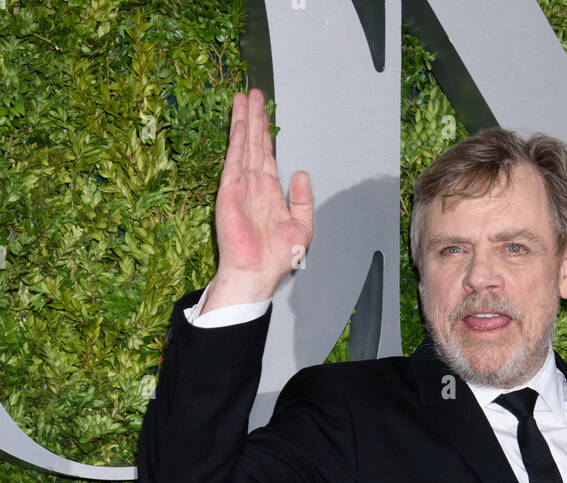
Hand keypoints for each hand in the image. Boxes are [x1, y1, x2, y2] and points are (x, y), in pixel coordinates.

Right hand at [204, 88, 313, 311]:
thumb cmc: (276, 257)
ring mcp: (240, 186)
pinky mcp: (229, 190)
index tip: (266, 111)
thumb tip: (301, 173)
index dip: (267, 133)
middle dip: (255, 118)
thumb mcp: (302, 227)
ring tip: (243, 97)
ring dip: (243, 121)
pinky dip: (237, 140)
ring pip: (243, 146)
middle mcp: (254, 185)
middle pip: (255, 143)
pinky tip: (240, 123)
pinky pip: (234, 160)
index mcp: (269, 192)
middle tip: (254, 92)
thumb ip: (304, 200)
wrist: (256, 273)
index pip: (268, 155)